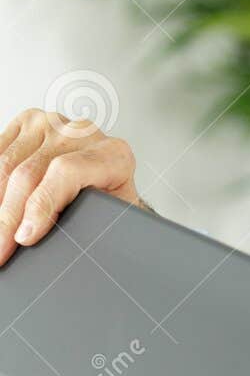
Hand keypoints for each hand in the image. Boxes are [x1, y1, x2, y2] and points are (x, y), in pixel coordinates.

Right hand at [0, 108, 139, 266]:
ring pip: (5, 164)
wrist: (106, 186)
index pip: (66, 172)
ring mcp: (51, 124)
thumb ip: (89, 224)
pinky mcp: (26, 124)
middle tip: (0, 251)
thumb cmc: (109, 208)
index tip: (25, 237)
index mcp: (111, 154)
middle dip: (7, 218)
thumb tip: (44, 239)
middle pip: (28, 173)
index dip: (40, 206)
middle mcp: (81, 133)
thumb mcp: (110, 219)